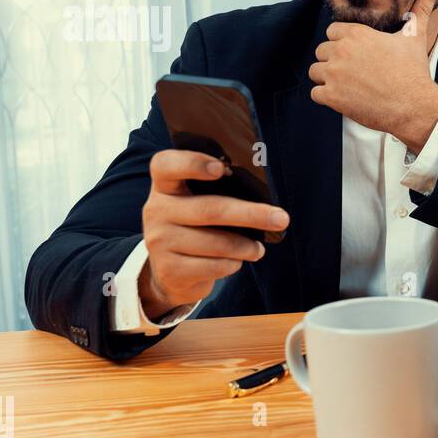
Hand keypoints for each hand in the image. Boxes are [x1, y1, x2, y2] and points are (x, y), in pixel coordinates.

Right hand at [138, 150, 289, 319]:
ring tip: (259, 249)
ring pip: (215, 243)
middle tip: (281, 218)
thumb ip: (215, 193)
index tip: (222, 168)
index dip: (192, 163)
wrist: (170, 273)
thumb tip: (264, 194)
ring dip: (246, 246)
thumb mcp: (194, 204)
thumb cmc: (194, 228)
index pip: (166, 165)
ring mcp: (159, 241)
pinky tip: (237, 261)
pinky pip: (212, 266)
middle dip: (251, 214)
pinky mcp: (169, 269)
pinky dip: (232, 264)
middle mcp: (156, 210)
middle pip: (209, 209)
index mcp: (164, 186)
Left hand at [308, 0, 437, 151]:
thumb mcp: (415, 37)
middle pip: (321, 51)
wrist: (414, 105)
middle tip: (353, 72)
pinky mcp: (332, 96)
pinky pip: (315, 94)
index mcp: (356, 34)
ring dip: (327, 79)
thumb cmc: (414, 71)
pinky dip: (326, 97)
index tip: (356, 55)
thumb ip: (420, 9)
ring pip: (315, 71)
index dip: (342, 43)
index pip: (331, 32)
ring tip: (347, 86)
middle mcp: (341, 51)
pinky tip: (344, 99)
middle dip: (333, 61)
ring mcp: (334, 74)